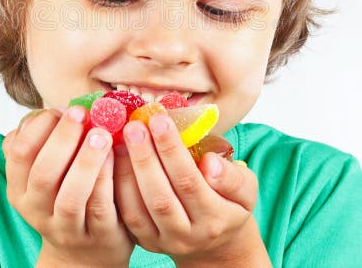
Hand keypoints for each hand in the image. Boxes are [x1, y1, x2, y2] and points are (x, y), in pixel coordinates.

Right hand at [2, 107, 133, 266]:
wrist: (86, 251)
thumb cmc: (67, 195)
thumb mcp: (48, 172)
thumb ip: (47, 142)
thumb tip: (60, 108)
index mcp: (19, 188)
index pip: (19, 153)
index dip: (39, 127)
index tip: (60, 110)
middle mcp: (37, 209)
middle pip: (42, 174)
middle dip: (62, 140)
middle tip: (81, 114)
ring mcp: (66, 227)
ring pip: (71, 196)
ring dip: (86, 161)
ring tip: (102, 134)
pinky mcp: (97, 236)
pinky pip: (101, 208)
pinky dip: (107, 180)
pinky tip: (116, 157)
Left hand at [113, 113, 270, 265]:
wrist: (215, 240)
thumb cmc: (229, 203)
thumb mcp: (245, 189)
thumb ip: (232, 177)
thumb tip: (209, 162)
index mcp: (215, 220)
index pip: (189, 182)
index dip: (172, 151)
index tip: (160, 120)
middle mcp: (188, 236)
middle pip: (161, 198)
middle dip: (145, 158)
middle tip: (135, 126)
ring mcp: (163, 242)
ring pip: (138, 210)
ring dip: (127, 172)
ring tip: (123, 140)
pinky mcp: (145, 242)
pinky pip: (126, 218)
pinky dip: (118, 188)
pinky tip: (115, 160)